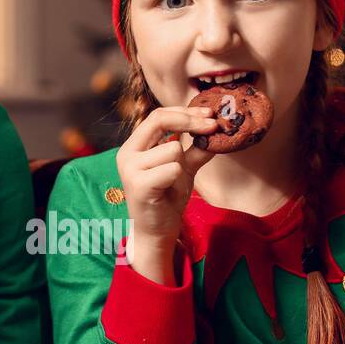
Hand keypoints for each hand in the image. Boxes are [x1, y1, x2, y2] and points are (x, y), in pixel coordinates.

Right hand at [115, 105, 217, 282]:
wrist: (158, 232)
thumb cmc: (167, 198)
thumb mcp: (184, 168)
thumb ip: (196, 148)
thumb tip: (217, 129)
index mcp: (134, 146)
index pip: (158, 115)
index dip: (185, 112)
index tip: (210, 115)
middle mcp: (127, 154)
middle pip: (161, 120)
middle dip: (191, 122)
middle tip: (214, 126)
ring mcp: (130, 169)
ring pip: (173, 148)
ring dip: (182, 166)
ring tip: (173, 184)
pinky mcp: (138, 185)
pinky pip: (173, 168)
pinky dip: (179, 180)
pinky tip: (169, 193)